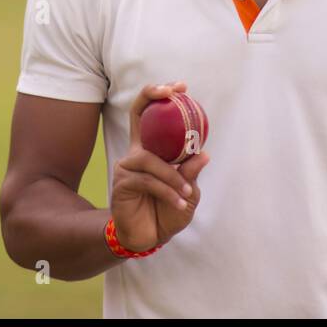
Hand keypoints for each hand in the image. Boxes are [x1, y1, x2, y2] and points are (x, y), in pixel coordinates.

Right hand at [110, 82, 210, 252]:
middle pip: (137, 114)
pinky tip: (179, 202)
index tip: (180, 87)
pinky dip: (168, 191)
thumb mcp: (188, 192)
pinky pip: (149, 181)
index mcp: (153, 149)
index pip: (151, 115)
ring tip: (188, 193)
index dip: (160, 97)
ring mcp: (127, 166)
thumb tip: (204, 154)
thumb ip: (191, 173)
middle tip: (172, 92)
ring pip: (152, 159)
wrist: (149, 238)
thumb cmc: (169, 211)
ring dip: (174, 176)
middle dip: (151, 96)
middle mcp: (137, 152)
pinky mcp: (123, 183)